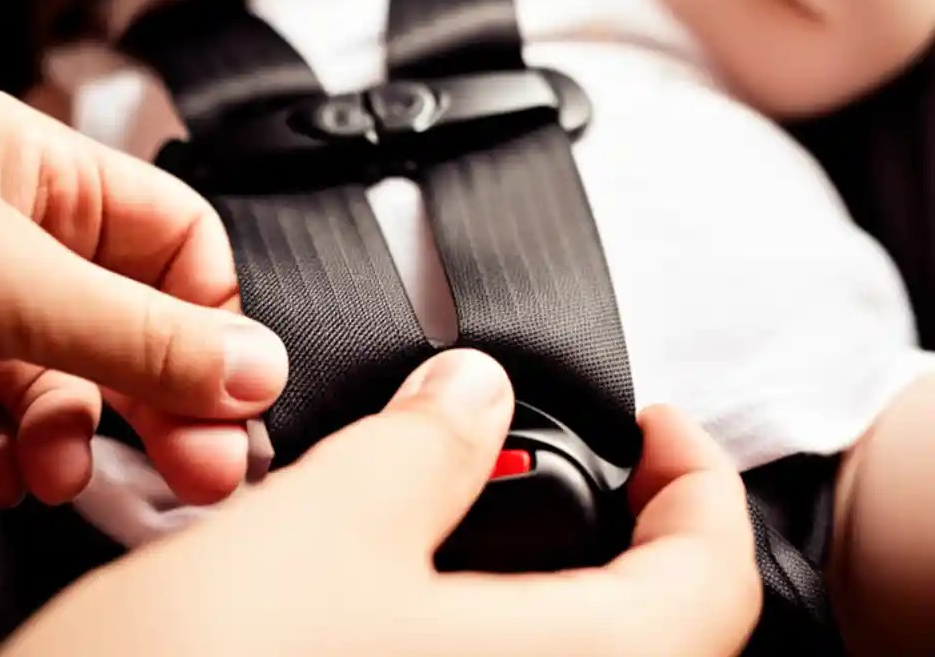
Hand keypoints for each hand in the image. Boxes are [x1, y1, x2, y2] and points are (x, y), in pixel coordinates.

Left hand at [0, 77, 287, 508]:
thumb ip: (134, 336)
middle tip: (188, 469)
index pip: (168, 239)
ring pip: (52, 381)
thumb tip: (250, 366)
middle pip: (118, 320)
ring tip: (50, 472)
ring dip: (66, 435)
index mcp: (26, 166)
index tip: (228, 400)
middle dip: (151, 397)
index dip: (207, 320)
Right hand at [0, 349, 760, 656]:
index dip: (698, 483)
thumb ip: (418, 450)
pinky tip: (377, 583)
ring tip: (446, 504)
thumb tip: (469, 395)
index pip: (712, 584)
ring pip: (541, 649)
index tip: (655, 425)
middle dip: (606, 523)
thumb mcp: (315, 531)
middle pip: (637, 624)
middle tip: (545, 458)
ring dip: (519, 569)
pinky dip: (451, 618)